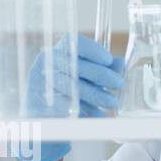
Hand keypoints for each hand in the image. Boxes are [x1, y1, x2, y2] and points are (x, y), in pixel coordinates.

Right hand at [16, 34, 123, 160]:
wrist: (40, 117)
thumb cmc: (66, 91)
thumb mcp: (83, 76)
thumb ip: (101, 67)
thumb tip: (120, 64)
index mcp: (56, 52)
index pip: (73, 42)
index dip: (93, 50)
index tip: (108, 60)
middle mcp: (46, 65)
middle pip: (76, 66)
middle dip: (102, 75)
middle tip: (119, 84)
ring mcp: (40, 85)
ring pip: (72, 87)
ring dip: (96, 96)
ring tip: (111, 103)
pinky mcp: (39, 105)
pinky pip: (66, 106)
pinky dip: (85, 111)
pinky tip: (97, 114)